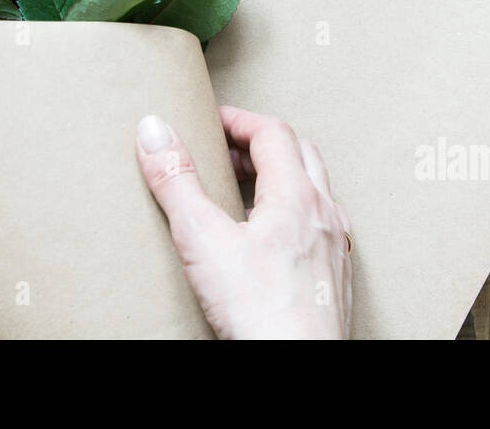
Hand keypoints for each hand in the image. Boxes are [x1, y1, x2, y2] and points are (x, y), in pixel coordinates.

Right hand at [135, 106, 352, 338]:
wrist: (298, 369)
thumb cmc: (260, 312)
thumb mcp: (201, 239)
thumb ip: (176, 182)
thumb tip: (155, 130)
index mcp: (297, 196)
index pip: (272, 132)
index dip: (238, 120)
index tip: (210, 123)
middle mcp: (324, 215)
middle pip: (300, 154)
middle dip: (260, 145)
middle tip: (225, 154)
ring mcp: (334, 248)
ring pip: (315, 192)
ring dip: (281, 180)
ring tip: (245, 195)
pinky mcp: (334, 279)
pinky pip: (321, 228)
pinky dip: (294, 217)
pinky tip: (271, 242)